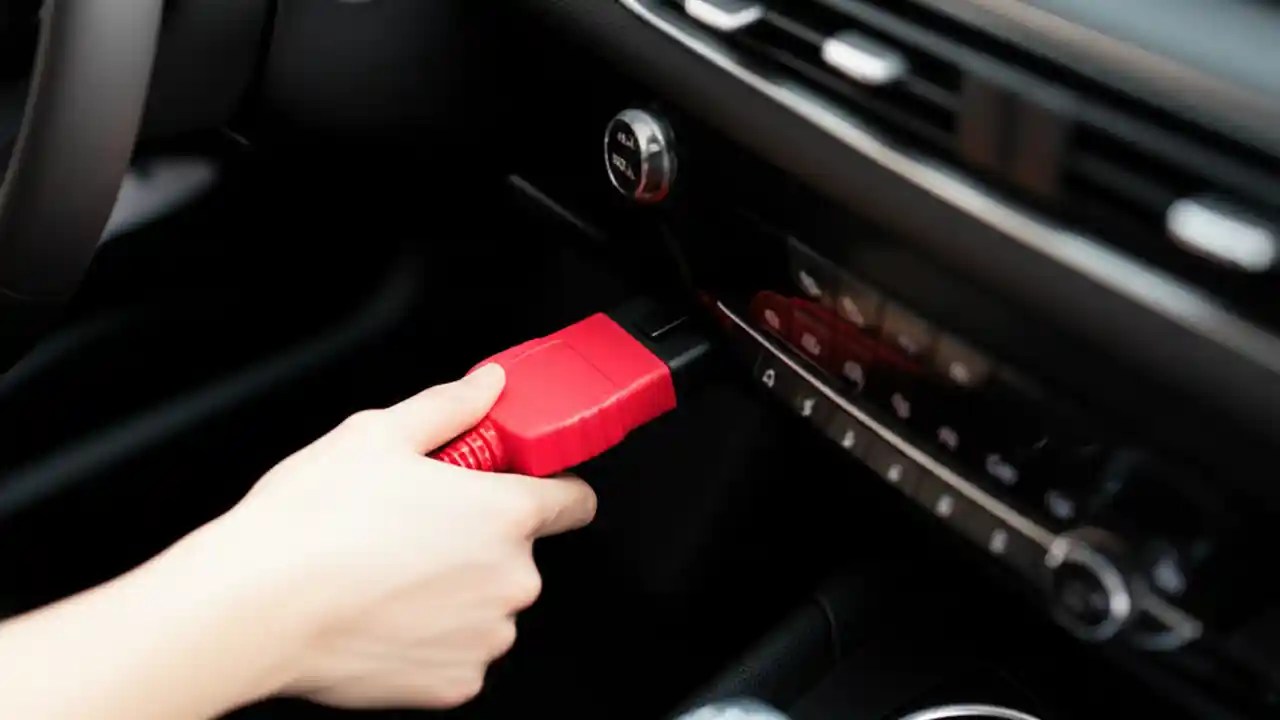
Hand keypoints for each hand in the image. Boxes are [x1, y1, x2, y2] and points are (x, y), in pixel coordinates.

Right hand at [209, 365, 596, 709]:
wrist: (253, 609)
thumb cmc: (311, 523)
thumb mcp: (379, 433)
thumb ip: (452, 406)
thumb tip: (488, 385)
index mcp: (506, 513)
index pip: (574, 500)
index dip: (550, 489)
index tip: (522, 488)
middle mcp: (512, 579)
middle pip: (519, 554)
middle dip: (480, 540)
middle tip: (418, 527)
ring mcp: (486, 636)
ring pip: (488, 605)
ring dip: (458, 591)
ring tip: (391, 572)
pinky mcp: (456, 683)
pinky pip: (459, 651)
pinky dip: (432, 638)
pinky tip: (384, 614)